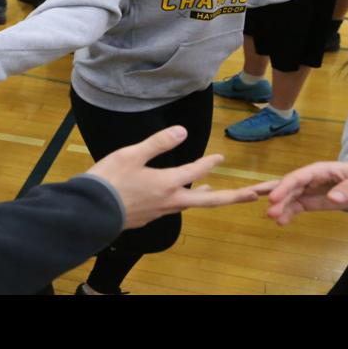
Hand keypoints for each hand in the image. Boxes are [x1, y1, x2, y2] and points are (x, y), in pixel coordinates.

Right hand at [86, 126, 263, 229]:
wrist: (90, 212)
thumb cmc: (108, 181)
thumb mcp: (131, 155)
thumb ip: (158, 143)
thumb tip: (183, 131)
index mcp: (167, 184)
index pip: (196, 170)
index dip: (209, 162)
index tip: (221, 157)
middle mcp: (170, 201)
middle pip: (210, 200)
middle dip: (236, 196)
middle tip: (258, 195)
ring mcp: (162, 212)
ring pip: (194, 204)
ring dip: (212, 197)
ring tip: (223, 191)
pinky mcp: (151, 217)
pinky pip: (178, 208)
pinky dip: (190, 200)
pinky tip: (187, 196)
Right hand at [258, 160, 347, 224]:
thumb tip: (333, 198)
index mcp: (320, 170)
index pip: (298, 177)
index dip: (285, 187)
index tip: (274, 198)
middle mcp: (310, 179)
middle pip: (288, 185)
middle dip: (276, 195)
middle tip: (268, 210)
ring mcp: (309, 190)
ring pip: (289, 197)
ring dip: (279, 206)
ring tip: (272, 218)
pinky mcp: (311, 201)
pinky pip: (296, 207)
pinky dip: (287, 213)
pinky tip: (281, 223)